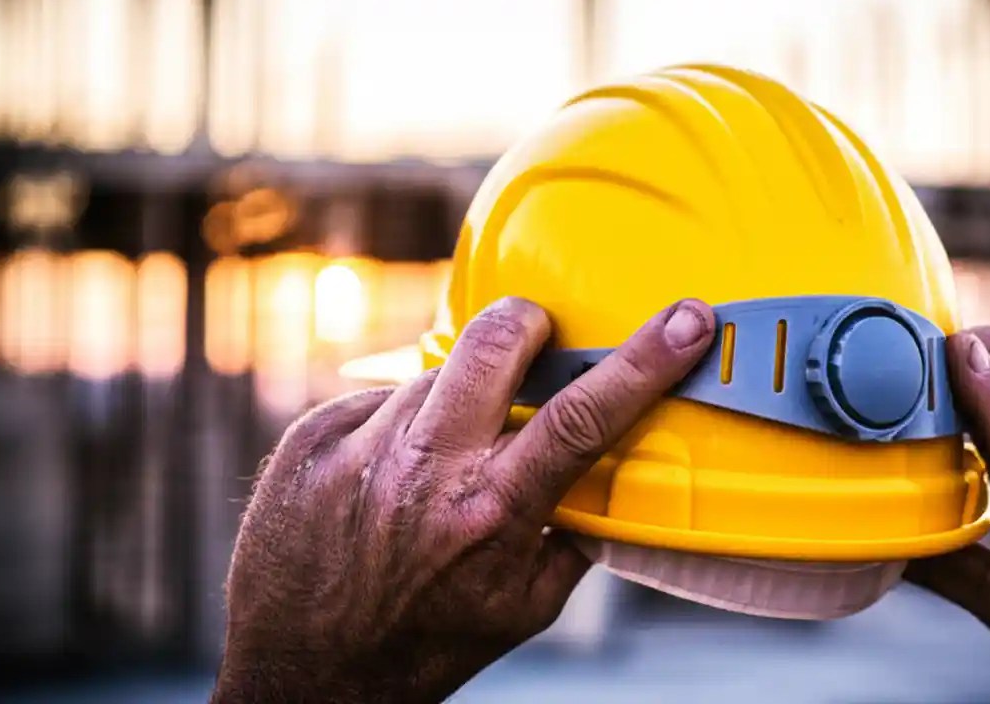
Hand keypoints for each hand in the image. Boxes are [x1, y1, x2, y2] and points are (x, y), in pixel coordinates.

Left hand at [210, 296, 715, 703]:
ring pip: (433, 372)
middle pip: (495, 343)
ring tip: (439, 457)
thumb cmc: (422, 645)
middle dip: (529, 322)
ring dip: (455, 398)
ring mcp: (360, 448)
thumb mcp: (522, 608)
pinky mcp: (311, 439)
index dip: (643, 361)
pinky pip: (375, 400)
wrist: (304, 676)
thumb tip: (613, 474)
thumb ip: (573, 537)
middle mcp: (425, 470)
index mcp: (492, 514)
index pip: (582, 417)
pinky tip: (385, 475)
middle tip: (538, 334)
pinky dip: (395, 425)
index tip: (686, 320)